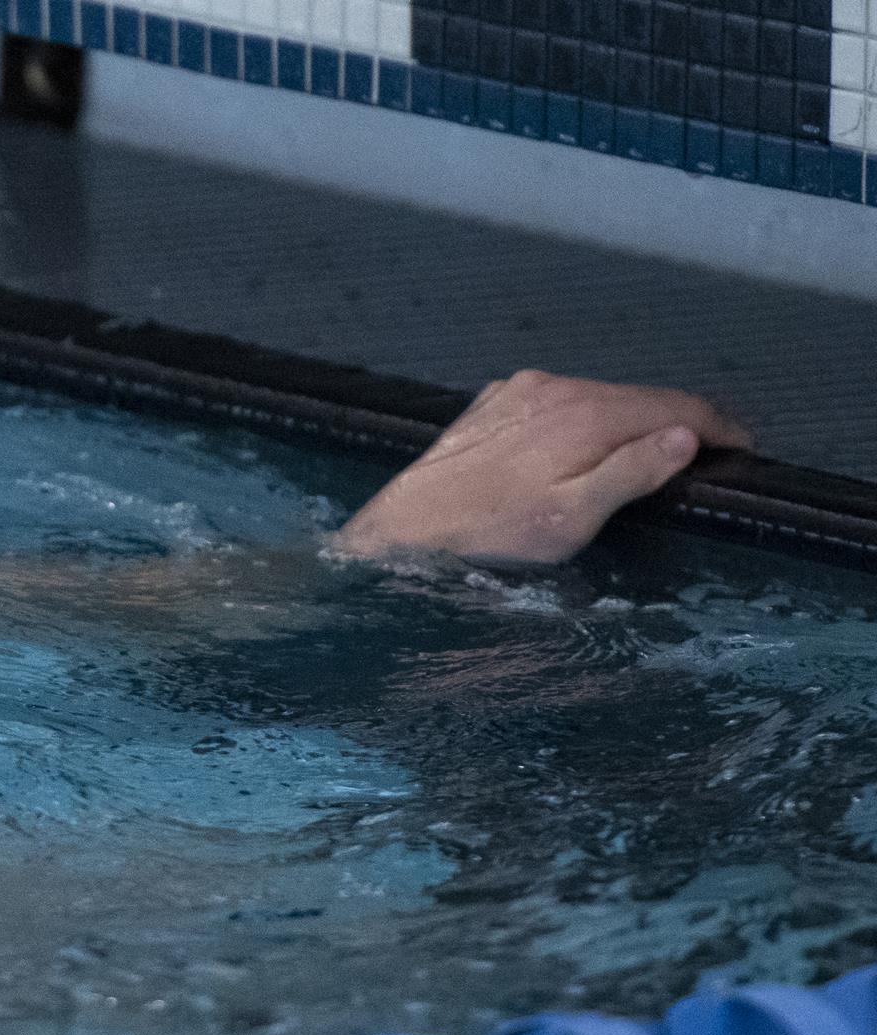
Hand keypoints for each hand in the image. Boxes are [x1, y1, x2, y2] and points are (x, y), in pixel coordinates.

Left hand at [333, 369, 752, 564]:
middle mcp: (552, 386)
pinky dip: (586, 422)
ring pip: (598, 398)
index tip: (743, 450)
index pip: (675, 404)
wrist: (403, 533)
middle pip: (638, 398)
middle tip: (706, 459)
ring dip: (630, 422)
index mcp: (583, 412)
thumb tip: (687, 436)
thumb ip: (630, 472)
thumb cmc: (489, 537)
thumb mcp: (571, 518)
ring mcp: (517, 391)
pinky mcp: (492, 404)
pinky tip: (584, 451)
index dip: (718, 426)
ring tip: (652, 458)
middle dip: (678, 424)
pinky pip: (558, 404)